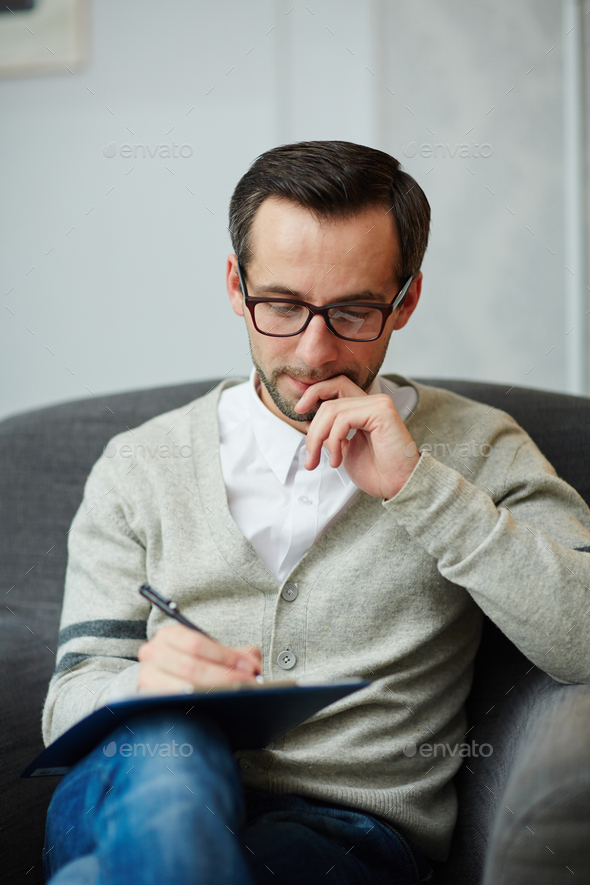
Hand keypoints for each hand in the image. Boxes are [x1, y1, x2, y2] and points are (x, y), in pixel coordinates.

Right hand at [137, 623, 261, 693]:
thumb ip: (235, 654)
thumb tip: (254, 664)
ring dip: (215, 691)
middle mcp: (152, 652)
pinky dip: (199, 703)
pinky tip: (218, 704)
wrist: (166, 681)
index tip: (250, 667)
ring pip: (185, 687)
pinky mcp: (147, 698)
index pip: (198, 644)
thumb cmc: (193, 664)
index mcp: (169, 634)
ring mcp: (147, 676)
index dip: (226, 657)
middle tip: (249, 683)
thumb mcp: (212, 653)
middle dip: (225, 676)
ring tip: (239, 694)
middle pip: (192, 667)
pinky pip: (176, 702)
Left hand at [295, 375, 419, 499]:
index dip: (314, 393)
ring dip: (318, 438)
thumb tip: (309, 423)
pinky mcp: (381, 411)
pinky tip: (338, 460)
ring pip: (332, 410)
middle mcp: (373, 402)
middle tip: (309, 454)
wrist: (398, 486)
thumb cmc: (377, 472)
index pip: (335, 386)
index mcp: (365, 408)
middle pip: (329, 397)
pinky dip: (334, 440)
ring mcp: (378, 404)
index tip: (299, 412)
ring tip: (318, 461)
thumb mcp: (344, 450)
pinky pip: (343, 419)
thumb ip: (330, 435)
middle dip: (312, 428)